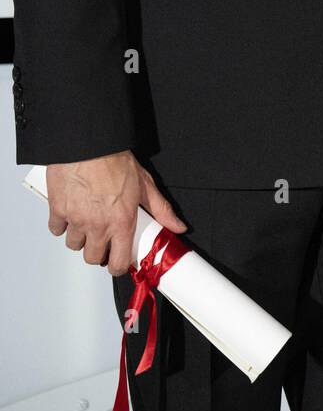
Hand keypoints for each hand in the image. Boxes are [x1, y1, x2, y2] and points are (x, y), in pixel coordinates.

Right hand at [46, 151, 187, 276]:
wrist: (89, 144)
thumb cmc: (114, 160)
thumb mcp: (145, 184)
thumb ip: (161, 209)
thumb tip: (177, 226)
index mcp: (121, 222)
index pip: (118, 263)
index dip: (118, 266)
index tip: (118, 262)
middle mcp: (98, 226)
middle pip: (92, 258)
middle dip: (98, 252)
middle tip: (102, 238)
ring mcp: (76, 220)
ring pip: (74, 244)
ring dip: (80, 237)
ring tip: (87, 222)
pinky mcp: (58, 210)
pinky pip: (56, 229)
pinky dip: (62, 224)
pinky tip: (71, 212)